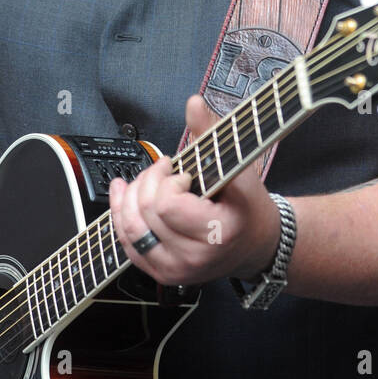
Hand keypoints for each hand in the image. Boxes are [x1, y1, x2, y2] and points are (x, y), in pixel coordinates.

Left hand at [108, 95, 280, 286]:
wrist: (255, 242)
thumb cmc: (246, 205)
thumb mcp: (235, 166)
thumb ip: (210, 133)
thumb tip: (193, 104)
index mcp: (217, 233)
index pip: (166, 206)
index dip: (167, 181)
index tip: (180, 172)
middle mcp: (195, 258)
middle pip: (144, 215)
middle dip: (148, 183)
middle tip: (164, 171)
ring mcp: (177, 270)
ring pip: (130, 229)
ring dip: (131, 197)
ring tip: (147, 182)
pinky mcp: (163, 274)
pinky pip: (128, 244)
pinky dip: (122, 215)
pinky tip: (126, 194)